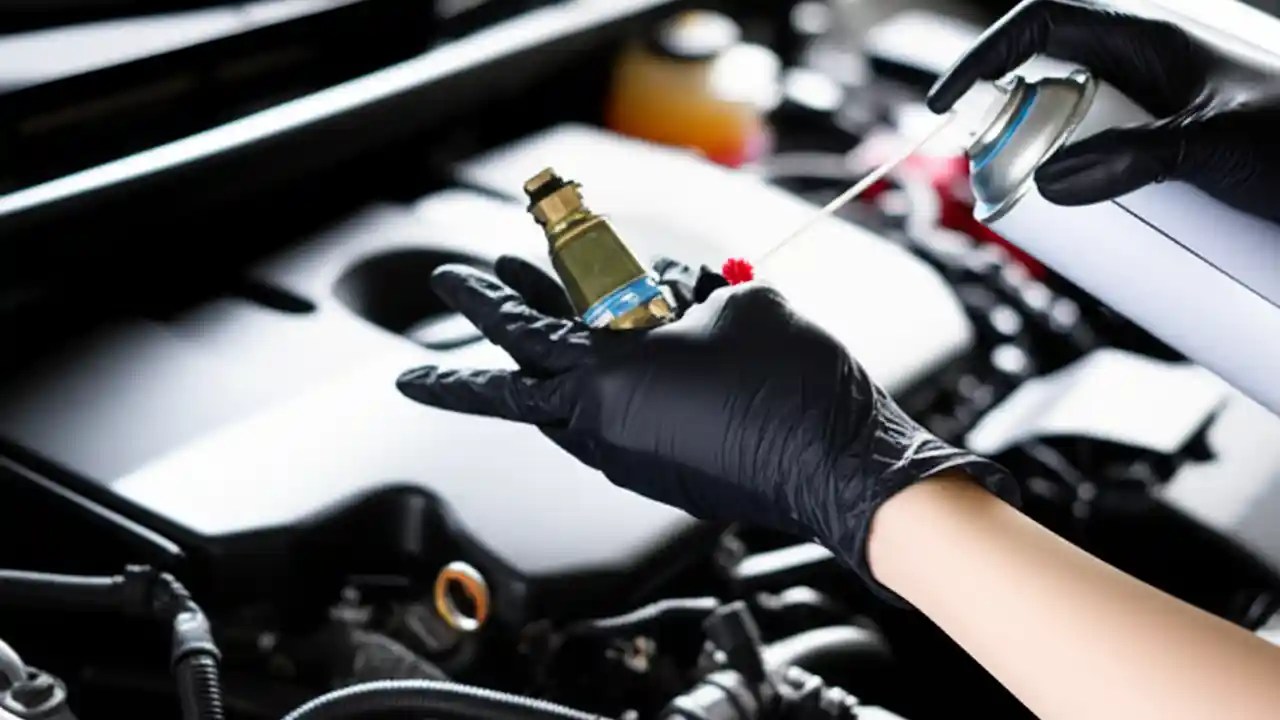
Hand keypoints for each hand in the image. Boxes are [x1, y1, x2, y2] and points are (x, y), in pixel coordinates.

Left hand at [396, 256, 1016, 599]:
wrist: (837, 463)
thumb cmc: (788, 378)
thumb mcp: (738, 303)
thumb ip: (688, 292)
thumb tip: (672, 288)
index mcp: (608, 375)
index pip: (523, 330)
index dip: (482, 301)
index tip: (446, 280)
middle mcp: (602, 423)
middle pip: (518, 385)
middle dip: (475, 353)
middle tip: (441, 325)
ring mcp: (627, 455)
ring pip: (568, 403)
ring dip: (556, 361)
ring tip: (548, 311)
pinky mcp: (659, 472)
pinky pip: (614, 421)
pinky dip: (612, 387)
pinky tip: (632, 357)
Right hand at [928, 0, 1279, 221]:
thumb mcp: (1215, 149)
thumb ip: (1130, 161)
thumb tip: (1044, 183)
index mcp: (1154, 37)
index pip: (1042, 21)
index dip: (983, 55)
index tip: (944, 103)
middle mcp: (1149, 63)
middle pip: (1046, 74)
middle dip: (1007, 119)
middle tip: (993, 170)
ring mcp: (1156, 104)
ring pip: (1072, 119)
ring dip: (1043, 157)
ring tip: (1041, 202)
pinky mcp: (1164, 143)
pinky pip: (1101, 153)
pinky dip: (1079, 182)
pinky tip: (1087, 222)